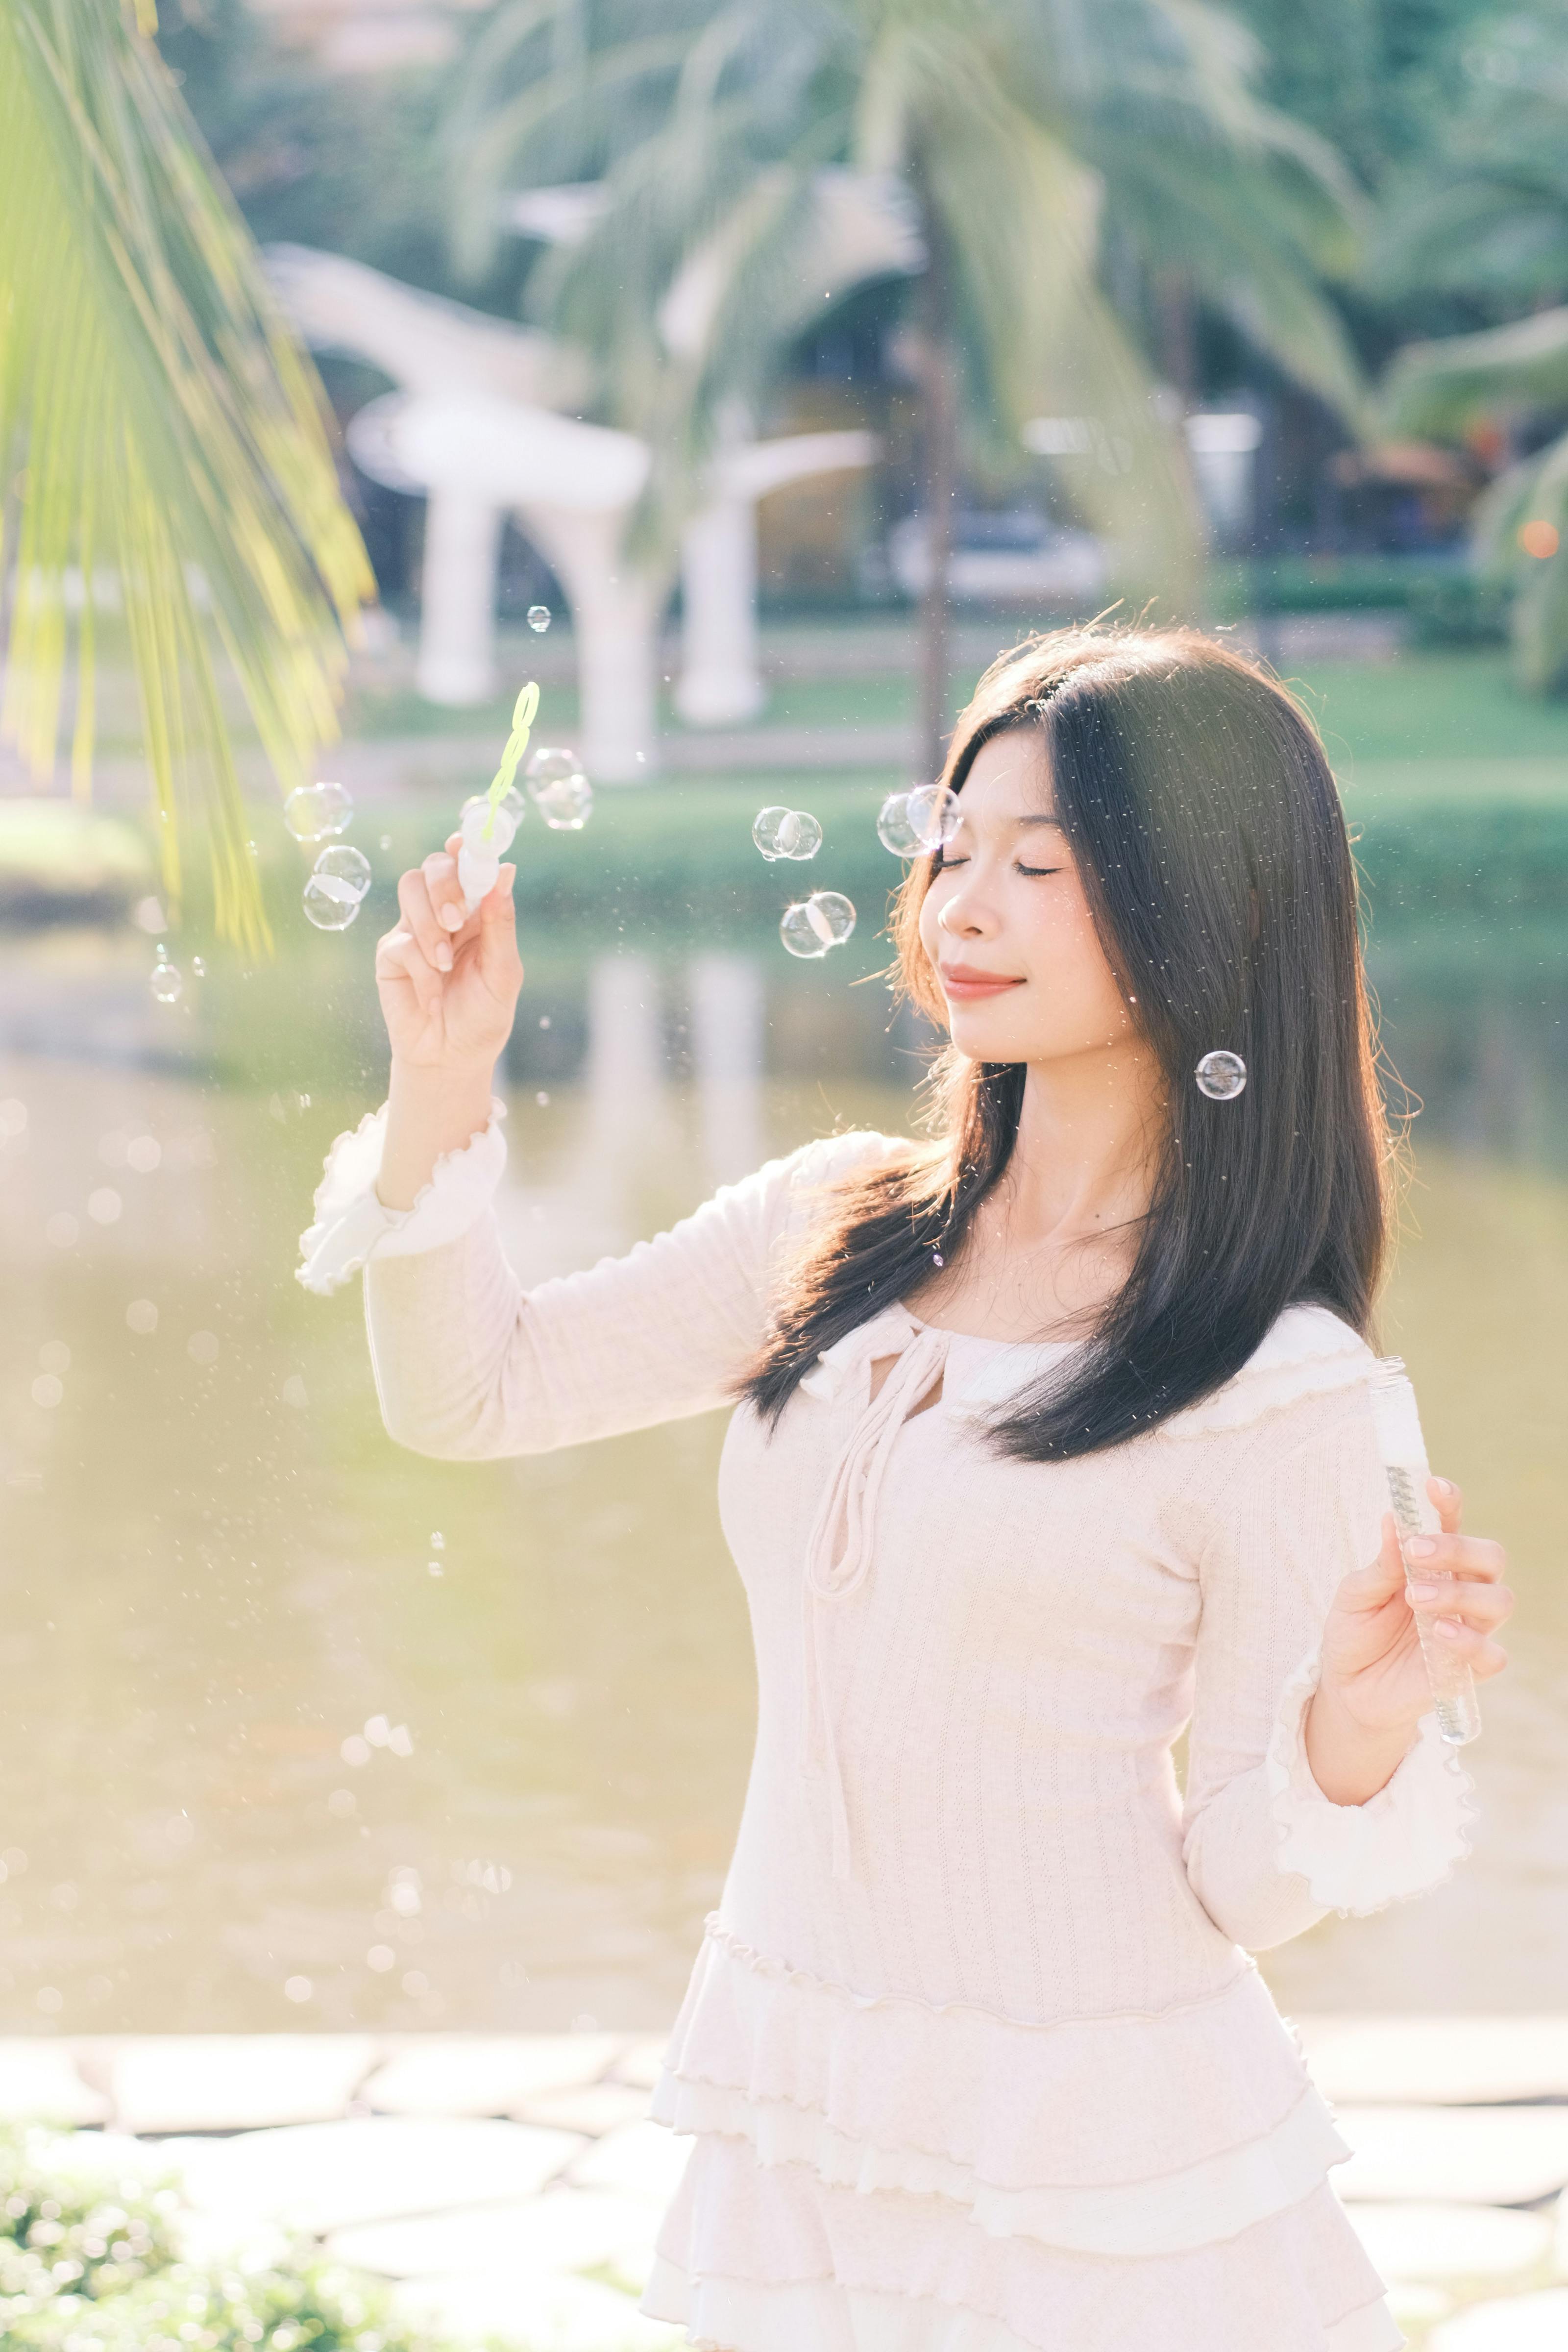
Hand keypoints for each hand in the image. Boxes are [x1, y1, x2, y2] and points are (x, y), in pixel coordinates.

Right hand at [374, 833, 523, 1072]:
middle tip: (458, 921)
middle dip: (446, 886)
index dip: (465, 847)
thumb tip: (507, 871)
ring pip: (410, 888)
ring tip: (445, 965)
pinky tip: (433, 994)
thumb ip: (502, 924)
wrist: (452, 1057)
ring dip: (430, 924)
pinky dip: (421, 968)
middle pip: (433, 867)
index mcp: (478, 912)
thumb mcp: (503, 972)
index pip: (467, 866)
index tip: (465, 841)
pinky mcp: (392, 954)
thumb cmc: (483, 1015)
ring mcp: (414, 929)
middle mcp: (444, 913)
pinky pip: (401, 941)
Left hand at [1318, 1476, 1512, 1737]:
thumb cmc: (1354, 1631)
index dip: (1449, 1502)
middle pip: (1490, 1558)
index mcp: (1432, 1563)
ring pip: (1499, 1600)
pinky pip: (1493, 1655)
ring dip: (1460, 1593)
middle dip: (1458, 1548)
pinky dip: (1471, 1642)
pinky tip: (1439, 1635)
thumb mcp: (1355, 1595)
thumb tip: (1393, 1518)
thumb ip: (1380, 1564)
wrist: (1347, 1686)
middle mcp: (1458, 1590)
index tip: (1432, 1485)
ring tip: (1417, 1598)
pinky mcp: (1467, 1669)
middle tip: (1417, 1552)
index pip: (1452, 1524)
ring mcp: (1467, 1628)